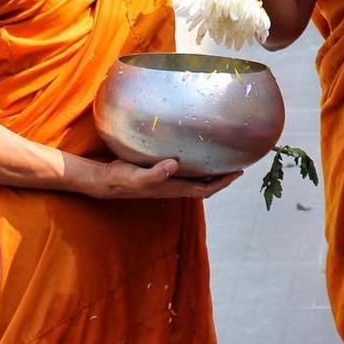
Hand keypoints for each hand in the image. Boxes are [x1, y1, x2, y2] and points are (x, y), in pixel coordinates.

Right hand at [84, 158, 241, 199]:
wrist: (106, 181)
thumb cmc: (121, 179)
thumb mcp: (136, 176)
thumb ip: (154, 174)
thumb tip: (173, 166)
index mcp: (172, 188)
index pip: (205, 189)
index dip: (222, 183)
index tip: (238, 172)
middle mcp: (173, 187)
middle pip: (205, 186)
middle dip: (222, 178)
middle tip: (238, 164)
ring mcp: (167, 182)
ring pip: (196, 180)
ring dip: (211, 173)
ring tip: (223, 160)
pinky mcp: (160, 174)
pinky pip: (185, 173)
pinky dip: (196, 167)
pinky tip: (197, 154)